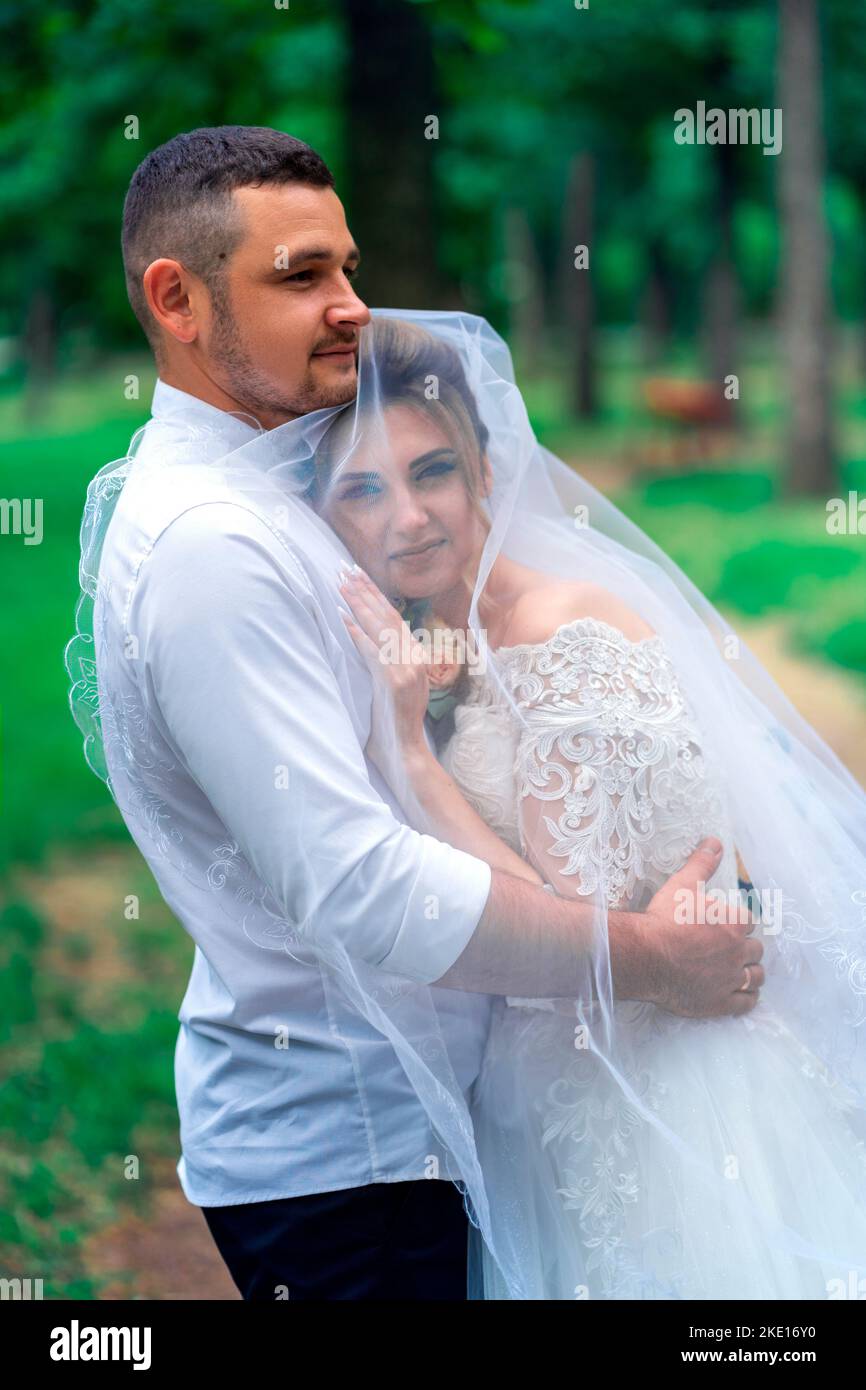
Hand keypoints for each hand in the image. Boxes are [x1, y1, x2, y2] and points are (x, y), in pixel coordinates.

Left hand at [337, 565, 430, 767]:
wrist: (406, 754)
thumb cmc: (394, 726)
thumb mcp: (392, 690)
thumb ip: (385, 667)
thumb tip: (365, 645)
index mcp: (417, 658)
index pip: (395, 619)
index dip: (376, 596)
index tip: (359, 576)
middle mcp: (416, 659)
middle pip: (388, 616)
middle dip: (366, 590)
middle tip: (346, 569)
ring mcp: (407, 669)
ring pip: (381, 628)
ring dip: (359, 604)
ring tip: (341, 585)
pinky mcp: (395, 681)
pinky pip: (373, 651)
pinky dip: (357, 633)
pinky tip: (342, 618)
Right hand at [639, 837, 764, 1017]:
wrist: (644, 955)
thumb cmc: (663, 919)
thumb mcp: (682, 885)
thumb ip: (702, 863)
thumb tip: (715, 842)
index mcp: (735, 923)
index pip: (751, 922)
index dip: (739, 924)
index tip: (726, 926)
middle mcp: (739, 951)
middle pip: (756, 950)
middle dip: (745, 949)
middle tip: (729, 949)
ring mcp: (731, 979)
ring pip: (756, 977)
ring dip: (751, 973)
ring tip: (739, 971)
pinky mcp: (721, 1002)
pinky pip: (747, 1002)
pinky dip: (747, 998)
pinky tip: (740, 994)